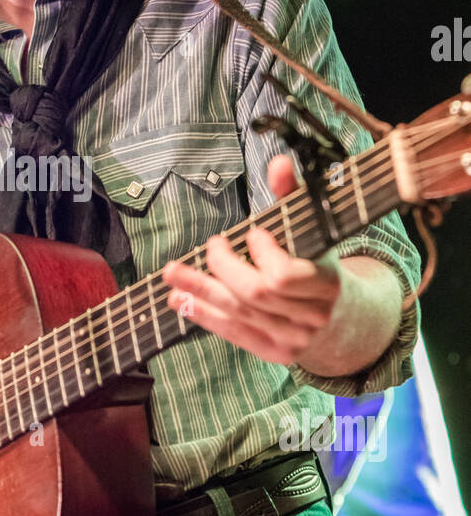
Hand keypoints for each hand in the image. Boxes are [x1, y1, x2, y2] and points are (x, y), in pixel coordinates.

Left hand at [162, 155, 341, 366]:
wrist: (343, 320)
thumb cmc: (320, 264)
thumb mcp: (314, 231)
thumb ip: (294, 196)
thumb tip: (276, 162)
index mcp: (327, 284)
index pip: (283, 276)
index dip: (262, 253)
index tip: (253, 234)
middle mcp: (312, 317)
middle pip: (255, 294)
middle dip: (224, 267)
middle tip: (212, 245)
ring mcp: (293, 339)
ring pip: (237, 313)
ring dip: (199, 290)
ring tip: (171, 272)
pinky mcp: (274, 353)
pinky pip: (232, 333)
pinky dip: (203, 314)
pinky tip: (181, 299)